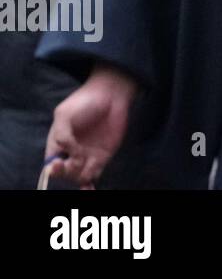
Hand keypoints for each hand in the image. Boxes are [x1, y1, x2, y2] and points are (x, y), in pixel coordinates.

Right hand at [44, 63, 138, 187]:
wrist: (110, 95)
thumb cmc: (84, 101)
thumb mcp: (64, 114)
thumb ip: (62, 134)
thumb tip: (69, 151)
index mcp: (57, 144)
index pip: (50, 165)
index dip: (52, 169)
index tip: (57, 163)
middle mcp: (71, 153)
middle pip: (63, 173)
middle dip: (66, 172)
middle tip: (75, 159)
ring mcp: (87, 155)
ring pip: (78, 176)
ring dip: (78, 175)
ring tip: (84, 161)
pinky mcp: (103, 156)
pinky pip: (94, 174)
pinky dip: (90, 181)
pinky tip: (89, 186)